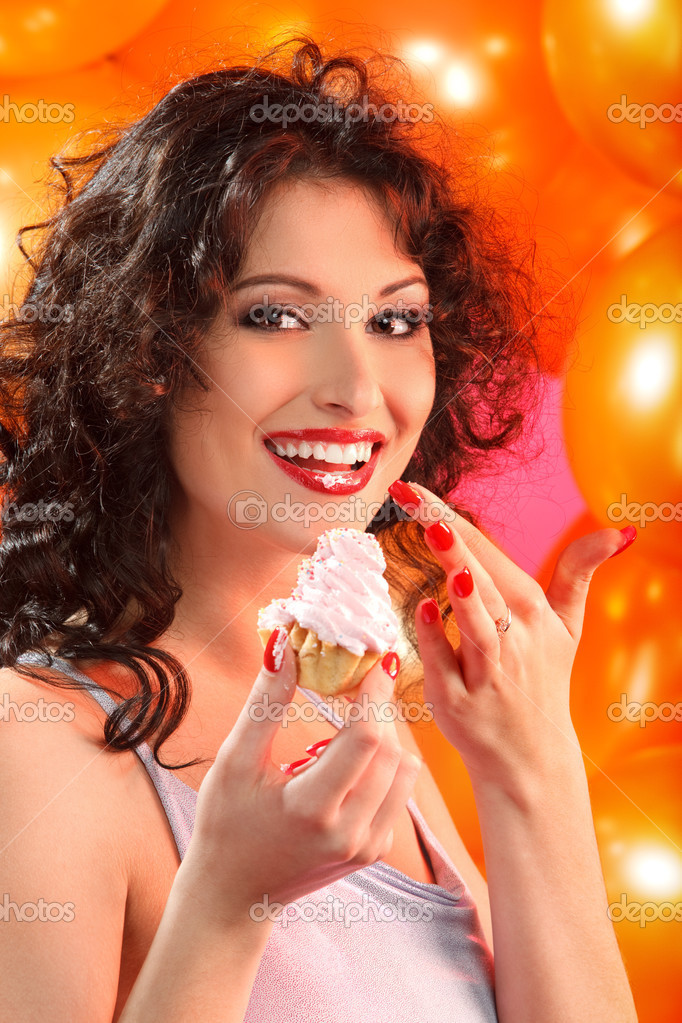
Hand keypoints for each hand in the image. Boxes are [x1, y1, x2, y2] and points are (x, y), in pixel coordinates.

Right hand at [177, 632, 421, 928]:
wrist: (235, 895)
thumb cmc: (226, 824)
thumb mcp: (234, 762)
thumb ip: (265, 703)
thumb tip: (282, 645)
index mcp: (312, 810)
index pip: (367, 740)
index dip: (375, 693)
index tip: (374, 659)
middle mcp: (350, 833)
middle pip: (390, 750)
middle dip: (379, 706)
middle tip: (361, 675)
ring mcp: (368, 846)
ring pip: (403, 769)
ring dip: (386, 731)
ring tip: (353, 711)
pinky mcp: (375, 849)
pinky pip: (399, 790)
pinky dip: (385, 761)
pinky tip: (351, 751)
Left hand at [388, 480, 636, 791]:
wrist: (531, 757)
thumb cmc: (542, 679)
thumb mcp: (568, 624)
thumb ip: (580, 571)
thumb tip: (621, 529)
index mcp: (534, 611)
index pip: (490, 555)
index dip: (452, 520)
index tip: (415, 488)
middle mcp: (516, 639)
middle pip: (485, 583)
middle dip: (454, 542)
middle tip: (421, 504)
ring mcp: (490, 674)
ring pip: (477, 624)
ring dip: (461, 586)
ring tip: (438, 543)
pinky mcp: (461, 706)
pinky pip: (446, 668)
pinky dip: (436, 641)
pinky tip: (425, 611)